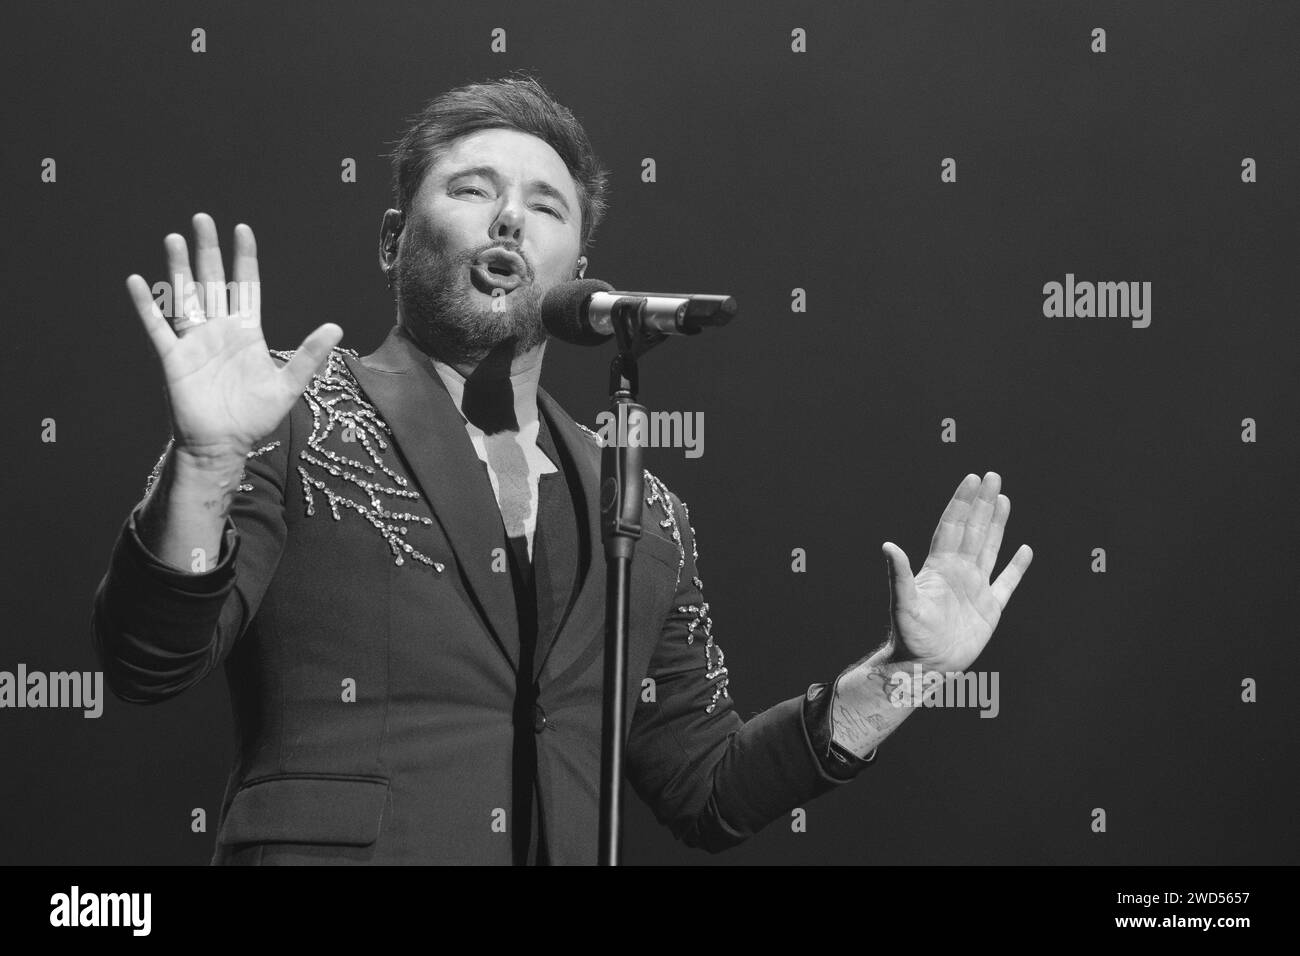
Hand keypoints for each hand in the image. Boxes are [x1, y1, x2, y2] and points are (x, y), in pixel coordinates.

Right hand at [125, 212, 342, 464]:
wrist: (223, 445)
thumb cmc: (254, 416)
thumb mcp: (288, 386)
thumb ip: (310, 356)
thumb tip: (336, 327)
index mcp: (246, 331)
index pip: (245, 286)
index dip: (244, 258)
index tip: (242, 229)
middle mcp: (218, 329)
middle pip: (212, 281)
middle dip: (208, 251)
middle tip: (202, 218)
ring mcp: (194, 341)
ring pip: (185, 296)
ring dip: (179, 268)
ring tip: (175, 238)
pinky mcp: (173, 358)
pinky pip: (157, 327)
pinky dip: (146, 306)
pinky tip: (137, 281)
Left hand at [881, 471, 1031, 673]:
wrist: (924, 666)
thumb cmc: (909, 637)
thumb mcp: (903, 604)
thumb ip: (899, 575)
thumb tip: (888, 546)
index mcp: (940, 566)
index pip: (953, 526)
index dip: (962, 502)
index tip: (972, 478)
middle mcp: (958, 571)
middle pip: (974, 529)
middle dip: (982, 503)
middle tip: (993, 475)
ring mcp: (975, 588)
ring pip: (990, 548)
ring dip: (998, 524)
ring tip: (1004, 499)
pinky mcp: (990, 608)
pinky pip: (1007, 583)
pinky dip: (1017, 567)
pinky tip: (1025, 550)